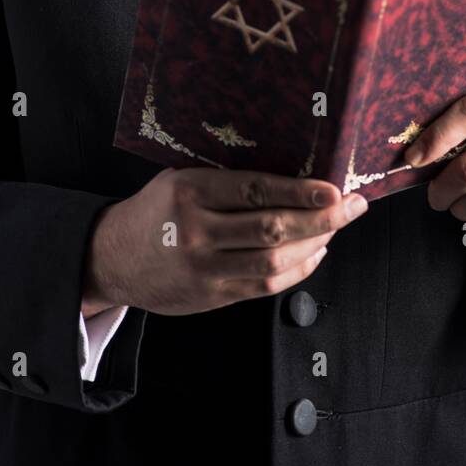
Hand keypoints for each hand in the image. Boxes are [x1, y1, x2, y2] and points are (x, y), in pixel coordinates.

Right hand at [81, 168, 367, 317]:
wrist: (111, 259)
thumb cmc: (154, 210)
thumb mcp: (179, 179)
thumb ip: (224, 178)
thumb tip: (290, 169)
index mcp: (189, 192)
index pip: (254, 191)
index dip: (299, 191)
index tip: (333, 186)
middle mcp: (197, 232)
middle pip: (272, 229)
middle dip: (322, 218)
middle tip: (353, 205)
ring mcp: (205, 269)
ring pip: (273, 261)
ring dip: (315, 243)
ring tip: (339, 225)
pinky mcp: (213, 296)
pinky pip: (265, 285)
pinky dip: (298, 269)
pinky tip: (316, 252)